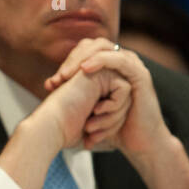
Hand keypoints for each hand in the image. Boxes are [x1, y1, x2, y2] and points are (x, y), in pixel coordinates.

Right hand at [34, 63, 129, 151]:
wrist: (53, 126)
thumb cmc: (68, 131)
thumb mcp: (97, 126)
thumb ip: (112, 117)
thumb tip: (126, 120)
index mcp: (93, 91)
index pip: (121, 107)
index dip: (111, 125)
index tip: (91, 137)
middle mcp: (96, 81)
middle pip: (126, 101)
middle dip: (114, 120)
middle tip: (91, 129)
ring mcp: (97, 74)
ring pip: (127, 95)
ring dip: (112, 115)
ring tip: (92, 122)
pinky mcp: (100, 70)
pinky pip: (124, 88)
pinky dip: (114, 104)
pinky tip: (95, 108)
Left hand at [44, 39, 164, 158]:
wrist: (139, 143)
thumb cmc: (113, 127)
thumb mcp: (88, 107)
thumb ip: (73, 92)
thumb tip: (48, 83)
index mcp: (108, 67)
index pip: (82, 51)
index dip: (66, 63)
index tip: (52, 84)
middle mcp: (120, 61)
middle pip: (91, 45)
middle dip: (72, 60)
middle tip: (59, 78)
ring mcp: (132, 65)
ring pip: (103, 48)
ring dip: (82, 60)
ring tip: (68, 75)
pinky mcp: (140, 74)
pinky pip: (118, 59)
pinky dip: (100, 61)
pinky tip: (86, 69)